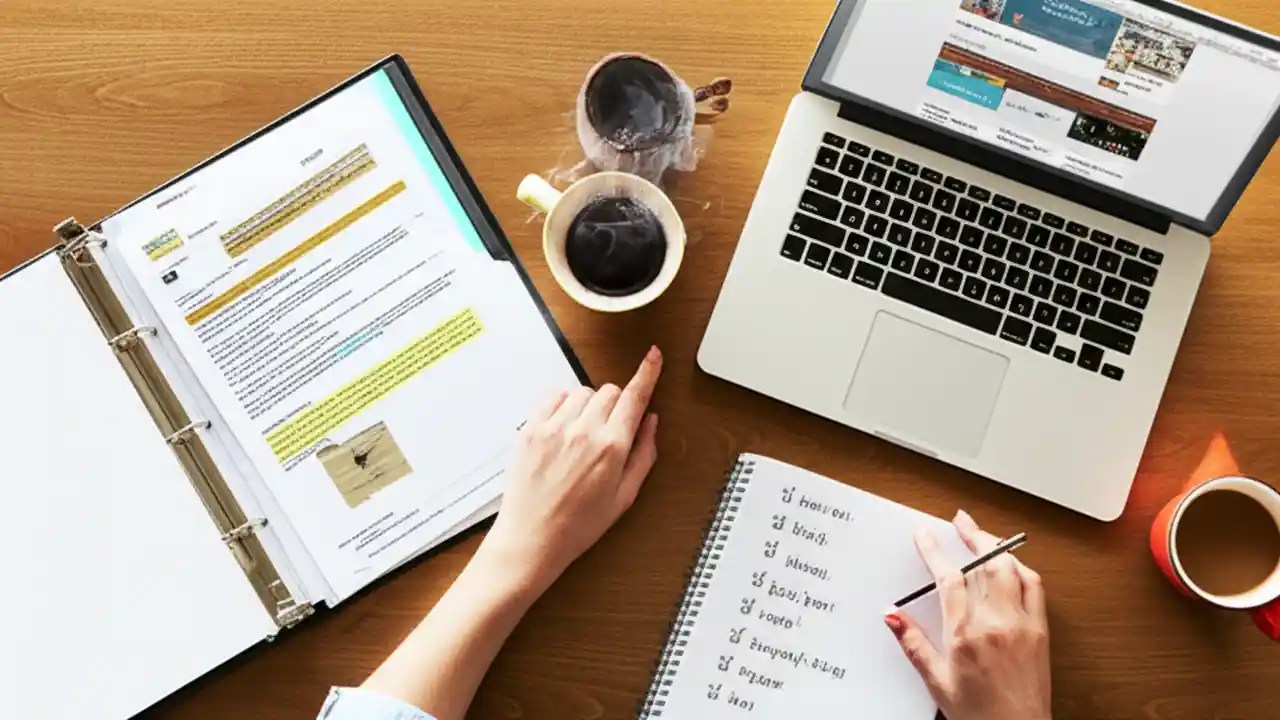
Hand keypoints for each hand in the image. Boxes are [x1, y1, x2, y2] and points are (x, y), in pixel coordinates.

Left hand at [480, 346, 662, 592]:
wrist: (532, 539)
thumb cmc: (579, 525)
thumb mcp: (625, 497)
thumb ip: (643, 454)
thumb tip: (652, 422)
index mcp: (612, 448)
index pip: (635, 397)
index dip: (648, 373)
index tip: (653, 356)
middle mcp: (584, 432)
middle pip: (610, 391)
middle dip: (616, 405)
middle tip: (608, 432)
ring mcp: (554, 428)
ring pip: (583, 391)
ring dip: (589, 405)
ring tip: (582, 436)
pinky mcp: (531, 429)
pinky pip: (553, 396)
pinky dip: (563, 404)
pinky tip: (563, 427)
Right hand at [885, 511, 1051, 719]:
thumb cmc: (980, 715)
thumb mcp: (936, 681)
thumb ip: (913, 643)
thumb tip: (892, 617)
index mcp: (966, 634)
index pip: (949, 578)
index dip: (935, 551)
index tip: (925, 536)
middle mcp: (996, 623)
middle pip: (986, 563)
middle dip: (972, 536)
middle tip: (960, 521)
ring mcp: (1022, 624)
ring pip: (1012, 569)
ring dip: (997, 547)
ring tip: (984, 536)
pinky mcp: (1040, 631)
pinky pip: (1035, 588)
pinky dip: (1022, 569)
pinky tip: (1013, 565)